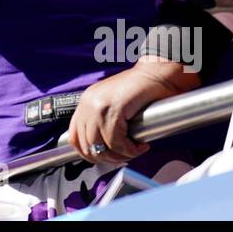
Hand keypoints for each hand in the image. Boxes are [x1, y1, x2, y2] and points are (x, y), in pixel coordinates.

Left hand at [66, 58, 198, 165]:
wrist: (158, 73)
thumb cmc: (142, 90)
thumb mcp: (114, 104)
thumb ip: (102, 122)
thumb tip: (100, 150)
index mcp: (86, 102)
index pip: (74, 137)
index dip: (89, 153)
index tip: (106, 157)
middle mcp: (88, 104)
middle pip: (86, 146)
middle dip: (107, 158)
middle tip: (125, 155)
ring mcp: (99, 106)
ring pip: (101, 147)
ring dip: (120, 155)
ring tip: (134, 150)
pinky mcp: (114, 109)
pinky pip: (117, 142)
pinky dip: (131, 150)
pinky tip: (141, 146)